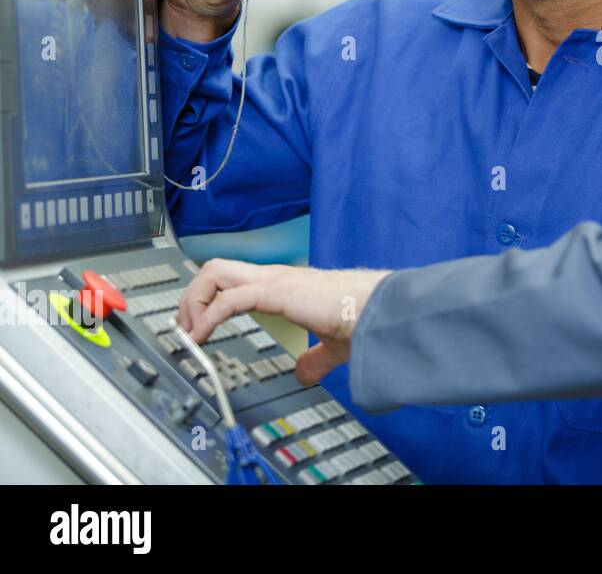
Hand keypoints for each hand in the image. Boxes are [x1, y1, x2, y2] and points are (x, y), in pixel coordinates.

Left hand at [178, 259, 391, 384]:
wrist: (378, 309)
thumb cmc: (363, 319)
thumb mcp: (331, 345)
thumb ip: (314, 357)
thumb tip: (304, 372)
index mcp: (284, 285)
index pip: (233, 278)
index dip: (208, 298)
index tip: (197, 326)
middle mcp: (274, 277)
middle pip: (214, 268)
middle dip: (191, 297)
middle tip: (184, 327)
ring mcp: (274, 281)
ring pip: (213, 273)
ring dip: (194, 302)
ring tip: (191, 332)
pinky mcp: (276, 292)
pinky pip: (227, 300)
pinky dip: (207, 318)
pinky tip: (202, 339)